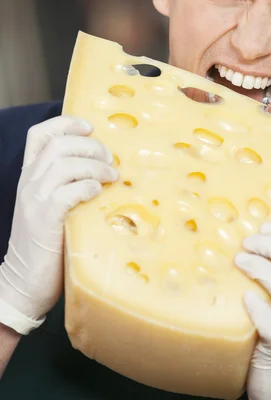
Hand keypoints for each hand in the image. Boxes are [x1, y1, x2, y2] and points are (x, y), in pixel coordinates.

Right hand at [0, 116, 117, 334]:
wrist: (23, 283)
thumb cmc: (46, 246)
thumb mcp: (52, 207)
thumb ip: (69, 186)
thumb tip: (107, 170)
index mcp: (30, 177)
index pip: (40, 135)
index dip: (66, 124)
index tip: (90, 128)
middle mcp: (30, 183)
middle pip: (59, 144)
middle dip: (91, 146)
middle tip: (110, 160)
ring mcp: (35, 200)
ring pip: (65, 163)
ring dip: (95, 166)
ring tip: (111, 177)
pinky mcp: (44, 218)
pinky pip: (68, 191)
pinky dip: (88, 186)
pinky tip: (98, 193)